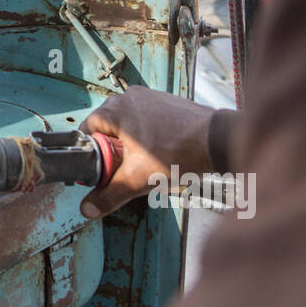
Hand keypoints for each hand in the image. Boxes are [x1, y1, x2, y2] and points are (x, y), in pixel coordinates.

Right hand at [77, 87, 216, 219]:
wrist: (217, 141)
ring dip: (130, 144)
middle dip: (112, 150)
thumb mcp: (137, 179)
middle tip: (124, 168)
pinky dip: (147, 135)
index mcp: (116, 109)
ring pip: (128, 124)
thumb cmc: (179, 152)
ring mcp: (150, 97)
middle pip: (108, 127)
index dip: (91, 151)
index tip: (98, 167)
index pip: (88, 129)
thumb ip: (109, 195)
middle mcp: (130, 97)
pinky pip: (146, 119)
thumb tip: (88, 208)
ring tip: (145, 162)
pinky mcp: (166, 102)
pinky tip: (161, 152)